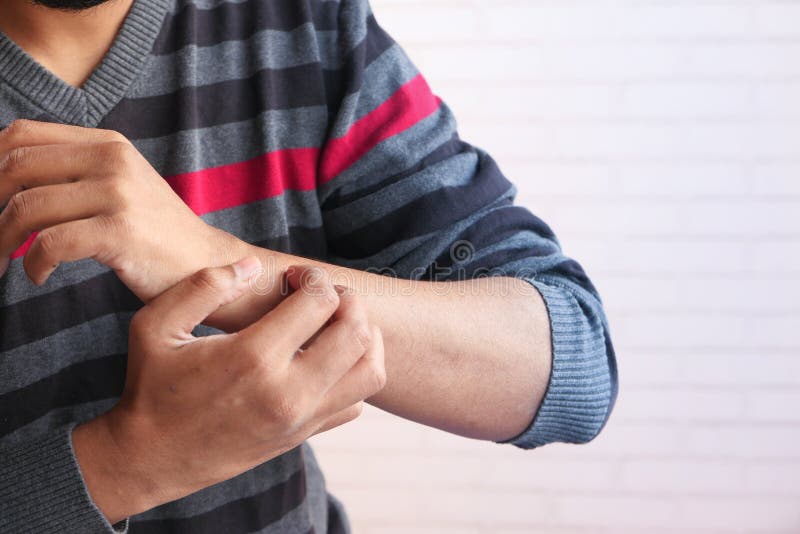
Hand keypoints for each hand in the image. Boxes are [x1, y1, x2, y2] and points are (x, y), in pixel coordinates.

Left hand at [0, 119, 241, 299]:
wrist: (207, 263)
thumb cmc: (155, 233)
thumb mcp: (120, 186)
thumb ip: (75, 172)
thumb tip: (4, 174)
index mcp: (108, 144)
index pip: (23, 135)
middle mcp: (112, 160)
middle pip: (16, 168)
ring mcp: (119, 194)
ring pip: (27, 208)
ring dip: (1, 242)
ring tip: (3, 264)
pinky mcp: (121, 231)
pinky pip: (51, 243)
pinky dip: (33, 264)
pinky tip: (38, 275)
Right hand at [73, 261, 385, 522]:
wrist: (150, 459)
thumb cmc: (151, 387)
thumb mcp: (156, 326)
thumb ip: (204, 286)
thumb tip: (253, 266)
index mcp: (253, 357)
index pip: (320, 302)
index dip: (315, 278)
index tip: (296, 277)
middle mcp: (288, 391)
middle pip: (357, 333)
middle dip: (349, 301)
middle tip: (324, 295)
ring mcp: (301, 419)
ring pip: (370, 372)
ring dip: (365, 339)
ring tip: (336, 324)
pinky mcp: (304, 436)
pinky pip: (357, 403)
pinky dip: (353, 376)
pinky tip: (325, 361)